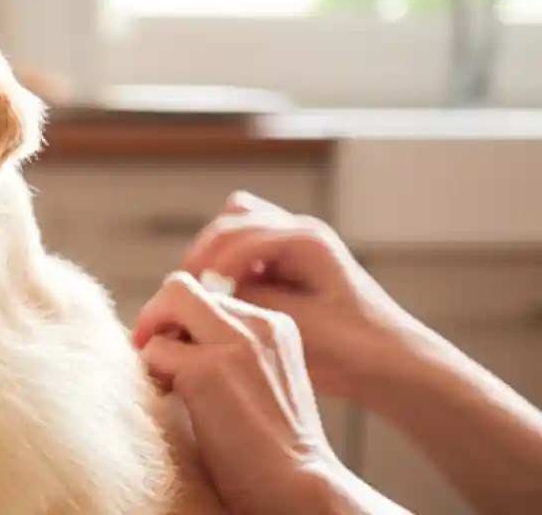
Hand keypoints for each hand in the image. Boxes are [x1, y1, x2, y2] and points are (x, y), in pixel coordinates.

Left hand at [132, 273, 401, 514]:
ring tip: (164, 382)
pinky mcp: (207, 370)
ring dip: (153, 341)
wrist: (297, 486)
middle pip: (182, 287)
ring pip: (168, 303)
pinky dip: (151, 372)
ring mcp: (234, 343)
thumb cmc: (272, 446)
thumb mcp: (262, 380)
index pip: (209, 295)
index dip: (183, 321)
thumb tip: (170, 334)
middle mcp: (258, 324)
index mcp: (276, 325)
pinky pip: (154, 350)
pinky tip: (169, 400)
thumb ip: (230, 349)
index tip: (177, 355)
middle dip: (158, 316)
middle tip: (155, 358)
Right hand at [179, 191, 418, 400]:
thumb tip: (205, 291)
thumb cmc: (351, 348)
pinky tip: (226, 294)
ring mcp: (296, 241)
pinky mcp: (290, 259)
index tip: (192, 299)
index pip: (236, 235)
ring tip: (205, 290)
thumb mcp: (295, 324)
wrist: (391, 362)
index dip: (208, 266)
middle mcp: (300, 230)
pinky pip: (246, 245)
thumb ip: (248, 300)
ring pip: (236, 224)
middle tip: (191, 293)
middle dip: (206, 254)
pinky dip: (229, 262)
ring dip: (215, 253)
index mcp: (305, 240)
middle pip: (231, 220)